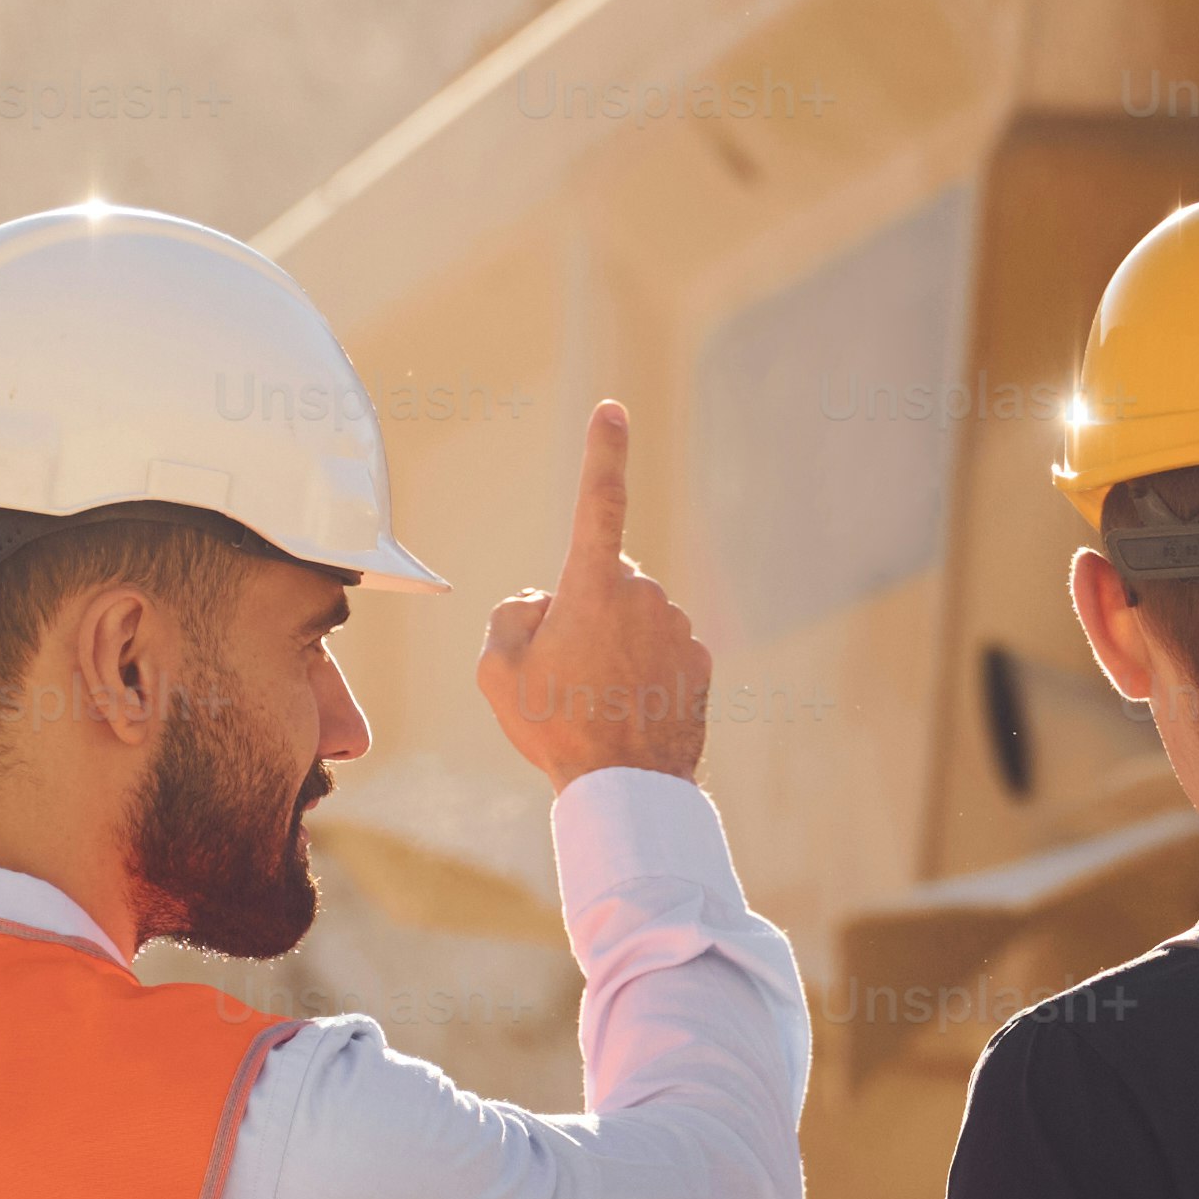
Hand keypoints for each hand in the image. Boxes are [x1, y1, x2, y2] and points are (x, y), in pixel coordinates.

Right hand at [478, 402, 713, 783]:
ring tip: (595, 701)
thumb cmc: (555, 726)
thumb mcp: (496, 667)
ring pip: (631, 619)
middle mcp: (645, 594)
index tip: (613, 409)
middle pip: (600, 582)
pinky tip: (627, 711)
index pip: (599, 501)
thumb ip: (512, 613)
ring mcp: (679, 627)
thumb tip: (544, 602)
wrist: (627, 789)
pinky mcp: (702, 660)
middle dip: (580, 611)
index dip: (604, 452)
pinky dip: (641, 672)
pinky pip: (659, 650)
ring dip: (611, 645)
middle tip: (563, 674)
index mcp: (595, 584)